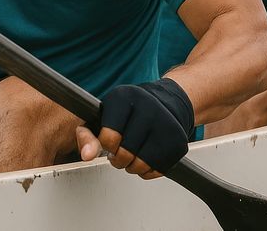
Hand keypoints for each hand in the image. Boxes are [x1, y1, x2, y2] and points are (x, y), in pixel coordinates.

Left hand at [76, 78, 193, 179]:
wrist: (165, 103)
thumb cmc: (127, 113)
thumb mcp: (102, 117)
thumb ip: (87, 135)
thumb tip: (87, 155)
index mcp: (125, 97)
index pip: (109, 137)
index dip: (107, 145)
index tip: (110, 140)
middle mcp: (149, 107)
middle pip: (125, 154)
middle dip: (118, 159)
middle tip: (120, 151)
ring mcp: (167, 124)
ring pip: (141, 165)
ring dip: (133, 166)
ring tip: (133, 154)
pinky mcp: (179, 142)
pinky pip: (158, 170)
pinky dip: (149, 170)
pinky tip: (147, 156)